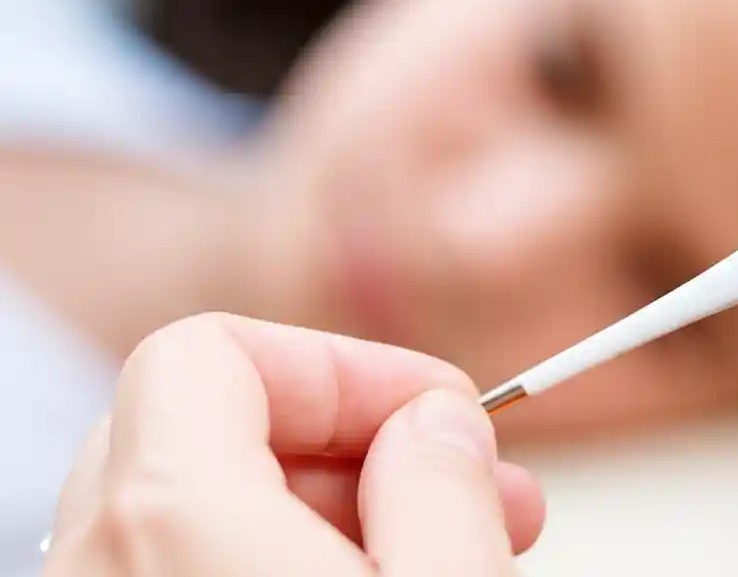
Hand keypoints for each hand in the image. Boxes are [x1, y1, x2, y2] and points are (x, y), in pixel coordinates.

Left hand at [42, 314, 544, 575]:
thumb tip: (436, 422)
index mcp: (170, 524)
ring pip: (198, 513)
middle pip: (206, 429)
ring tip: (445, 544)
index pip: (212, 352)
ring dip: (328, 507)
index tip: (441, 411)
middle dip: (354, 441)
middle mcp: (99, 570)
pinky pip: (186, 576)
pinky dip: (277, 563)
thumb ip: (443, 487)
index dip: (343, 364)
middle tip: (468, 482)